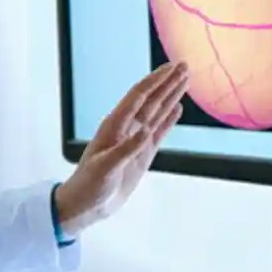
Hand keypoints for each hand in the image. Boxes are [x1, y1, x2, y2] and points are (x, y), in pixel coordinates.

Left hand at [54, 61, 188, 236]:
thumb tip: (146, 132)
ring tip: (185, 80)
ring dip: (171, 96)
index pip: (138, 97)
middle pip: (151, 99)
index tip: (171, 68)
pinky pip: (159, 131)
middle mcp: (126, 128)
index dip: (155, 81)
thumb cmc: (90, 184)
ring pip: (157, 112)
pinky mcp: (142, 154)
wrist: (87, 205)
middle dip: (167, 82)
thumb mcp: (106, 168)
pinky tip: (177, 108)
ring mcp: (135, 140)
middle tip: (184, 66)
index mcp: (114, 125)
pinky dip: (169, 119)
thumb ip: (126, 150)